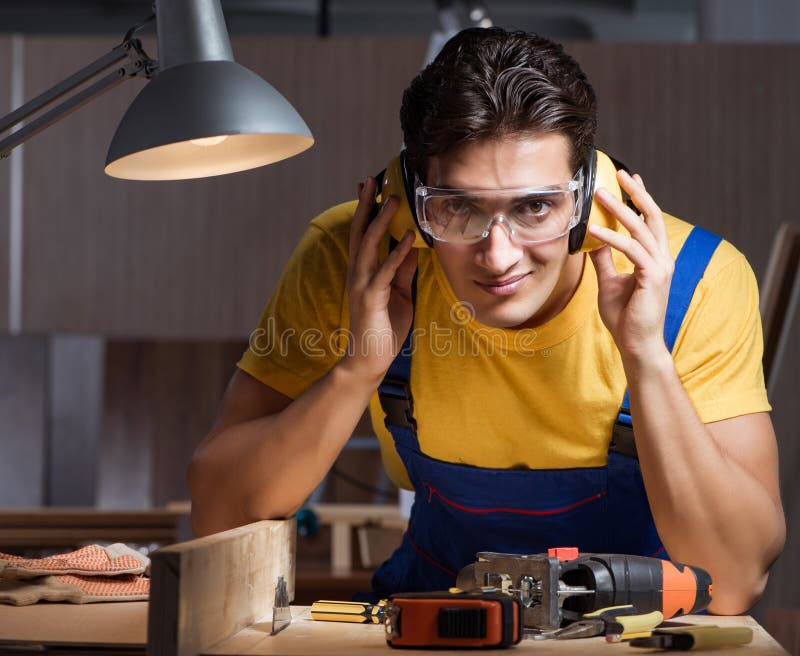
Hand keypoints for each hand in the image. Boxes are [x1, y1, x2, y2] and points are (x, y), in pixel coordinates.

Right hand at [340, 176, 418, 382]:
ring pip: (369, 246)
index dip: (365, 210)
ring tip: (392, 200)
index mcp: (363, 272)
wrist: (370, 359)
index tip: (369, 187)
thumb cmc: (384, 328)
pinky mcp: (372, 298)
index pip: (363, 235)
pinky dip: (397, 253)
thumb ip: (403, 271)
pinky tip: (409, 238)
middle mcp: (358, 274)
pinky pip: (385, 272)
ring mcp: (362, 285)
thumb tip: (412, 248)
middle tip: (371, 180)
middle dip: (365, 206)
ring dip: (380, 222)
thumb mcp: (399, 294)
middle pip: (360, 233)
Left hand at [587, 170, 673, 366]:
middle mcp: (661, 259)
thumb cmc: (625, 317)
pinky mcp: (652, 277)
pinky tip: (594, 231)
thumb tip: (594, 241)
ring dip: (619, 209)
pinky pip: (631, 250)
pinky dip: (612, 238)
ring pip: (640, 228)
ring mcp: (660, 267)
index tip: (629, 179)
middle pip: (651, 216)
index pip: (649, 221)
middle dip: (636, 193)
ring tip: (599, 194)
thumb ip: (605, 260)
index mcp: (654, 258)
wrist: (636, 345)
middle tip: (620, 174)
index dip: (641, 198)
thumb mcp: (609, 282)